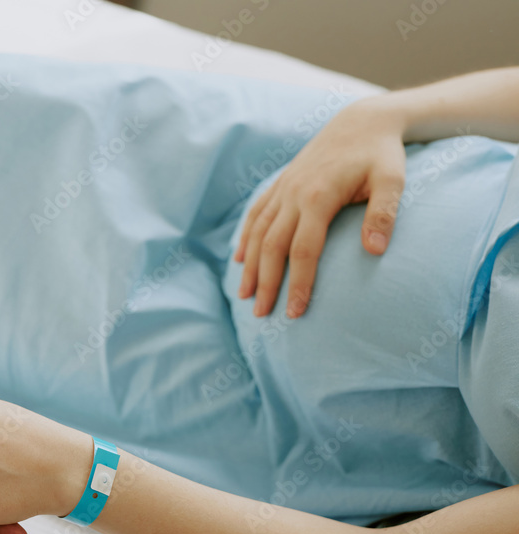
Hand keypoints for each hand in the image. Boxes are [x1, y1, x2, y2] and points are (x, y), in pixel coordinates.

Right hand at [235, 96, 407, 317]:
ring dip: (249, 266)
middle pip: (271, 246)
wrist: (362, 120)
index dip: (298, 282)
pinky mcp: (281, 183)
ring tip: (244, 295)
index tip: (296, 312)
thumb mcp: (393, 179)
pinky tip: (240, 259)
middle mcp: (293, 194)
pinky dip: (246, 238)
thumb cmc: (382, 153)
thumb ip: (385, 213)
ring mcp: (283, 188)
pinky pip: (256, 214)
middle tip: (262, 314)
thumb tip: (375, 251)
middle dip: (265, 283)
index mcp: (318, 196)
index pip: (303, 250)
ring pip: (258, 233)